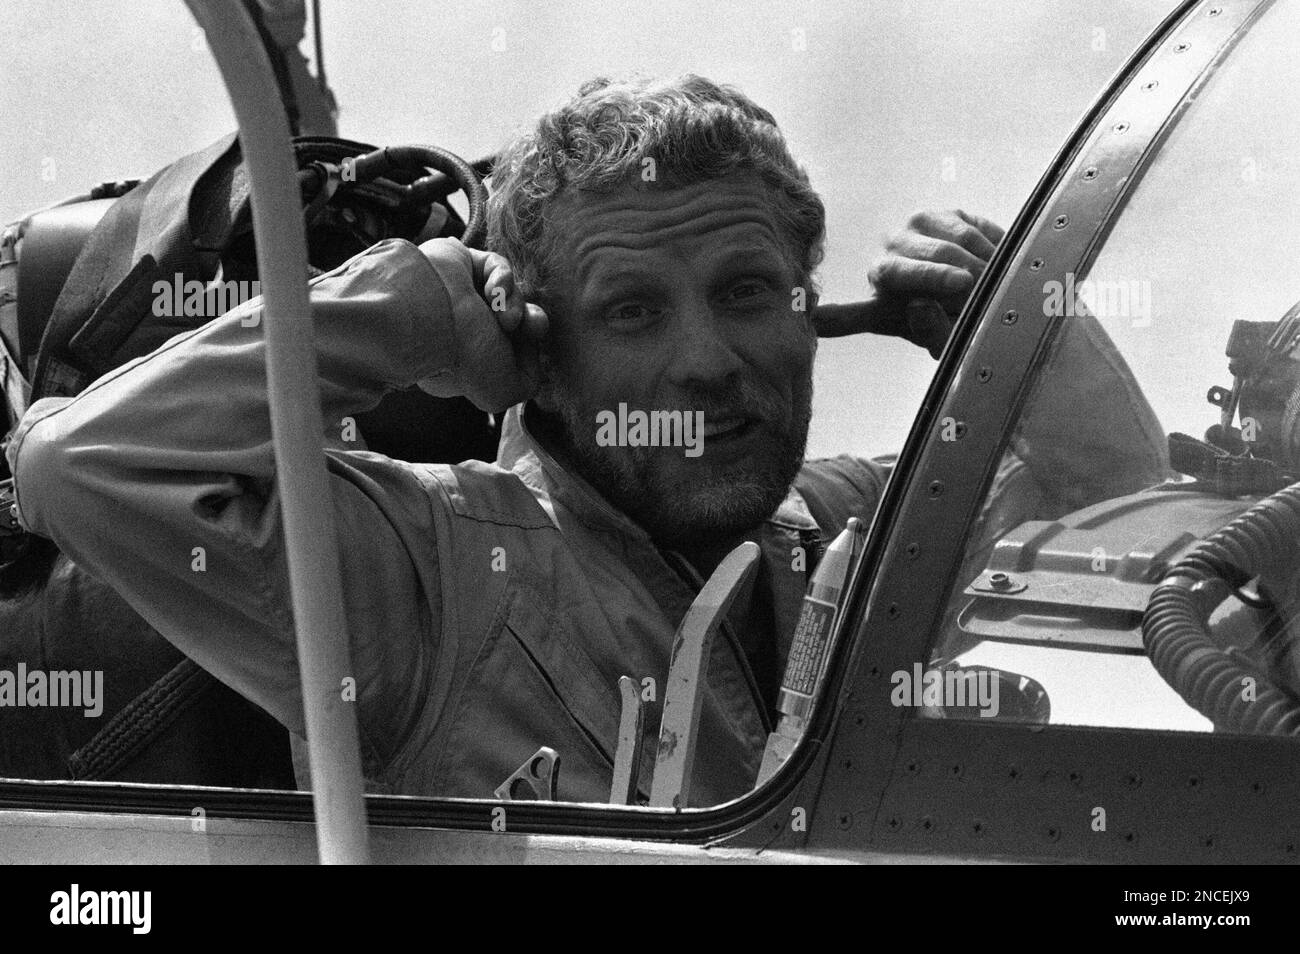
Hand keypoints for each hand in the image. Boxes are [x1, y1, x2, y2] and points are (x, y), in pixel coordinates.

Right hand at [414, 239, 548, 411]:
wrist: (428, 319)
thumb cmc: (464, 359)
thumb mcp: (503, 391)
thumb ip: (527, 381)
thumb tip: (530, 353)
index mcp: (464, 360)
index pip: (506, 349)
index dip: (527, 345)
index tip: (529, 343)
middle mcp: (460, 328)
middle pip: (513, 319)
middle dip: (529, 320)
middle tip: (528, 325)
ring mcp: (457, 294)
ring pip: (507, 292)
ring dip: (514, 303)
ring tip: (505, 315)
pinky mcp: (456, 261)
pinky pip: (495, 265)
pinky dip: (503, 278)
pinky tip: (493, 292)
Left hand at [813, 210, 1003, 357]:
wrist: (992, 288)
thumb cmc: (960, 318)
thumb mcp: (948, 337)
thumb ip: (933, 331)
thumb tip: (918, 306)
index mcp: (880, 298)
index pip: (850, 314)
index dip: (832, 319)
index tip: (812, 319)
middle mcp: (888, 258)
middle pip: (915, 269)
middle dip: (949, 284)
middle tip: (973, 294)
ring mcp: (914, 230)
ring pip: (947, 250)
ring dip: (975, 269)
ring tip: (987, 283)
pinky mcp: (947, 214)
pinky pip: (971, 234)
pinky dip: (990, 252)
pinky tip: (994, 262)